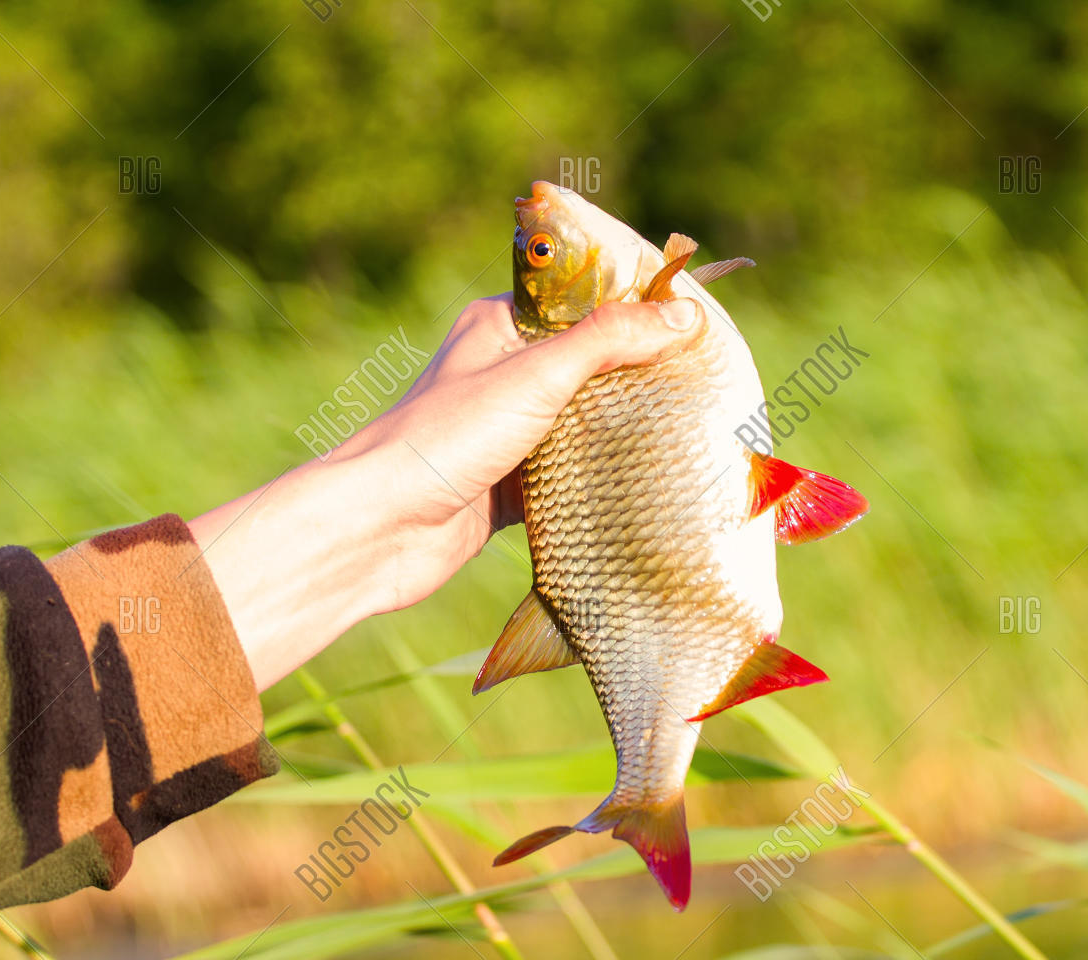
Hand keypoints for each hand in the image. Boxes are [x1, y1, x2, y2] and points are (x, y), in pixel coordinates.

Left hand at [190, 293, 703, 690]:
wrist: (380, 528)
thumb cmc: (447, 436)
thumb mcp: (536, 375)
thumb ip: (608, 342)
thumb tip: (684, 315)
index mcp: (499, 328)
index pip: (581, 304)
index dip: (636, 310)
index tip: (697, 324)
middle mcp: (502, 374)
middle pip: (588, 366)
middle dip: (639, 376)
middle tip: (707, 384)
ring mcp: (506, 433)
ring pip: (581, 424)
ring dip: (622, 430)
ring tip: (690, 431)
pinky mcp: (509, 487)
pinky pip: (568, 476)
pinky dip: (600, 479)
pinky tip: (646, 482)